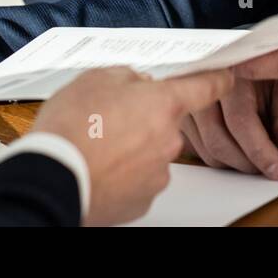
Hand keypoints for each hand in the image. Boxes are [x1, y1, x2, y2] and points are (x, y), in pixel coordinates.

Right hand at [33, 66, 233, 226]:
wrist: (51, 178)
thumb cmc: (70, 129)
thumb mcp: (95, 79)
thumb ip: (127, 77)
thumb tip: (137, 84)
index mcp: (162, 105)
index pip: (206, 87)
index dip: (217, 79)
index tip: (225, 77)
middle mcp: (168, 140)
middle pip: (168, 123)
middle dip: (146, 118)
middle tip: (112, 116)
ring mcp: (157, 174)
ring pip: (152, 152)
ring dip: (133, 147)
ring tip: (98, 144)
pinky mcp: (142, 200)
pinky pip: (139, 178)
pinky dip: (124, 173)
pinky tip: (100, 166)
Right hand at [180, 76, 277, 179]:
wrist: (239, 66)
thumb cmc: (262, 78)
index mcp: (231, 72)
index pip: (240, 120)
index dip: (260, 150)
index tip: (277, 170)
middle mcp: (200, 84)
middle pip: (217, 140)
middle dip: (245, 163)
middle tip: (267, 169)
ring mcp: (183, 101)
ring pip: (204, 150)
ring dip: (233, 163)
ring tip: (254, 157)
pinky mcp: (177, 117)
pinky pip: (194, 150)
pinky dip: (217, 158)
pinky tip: (235, 150)